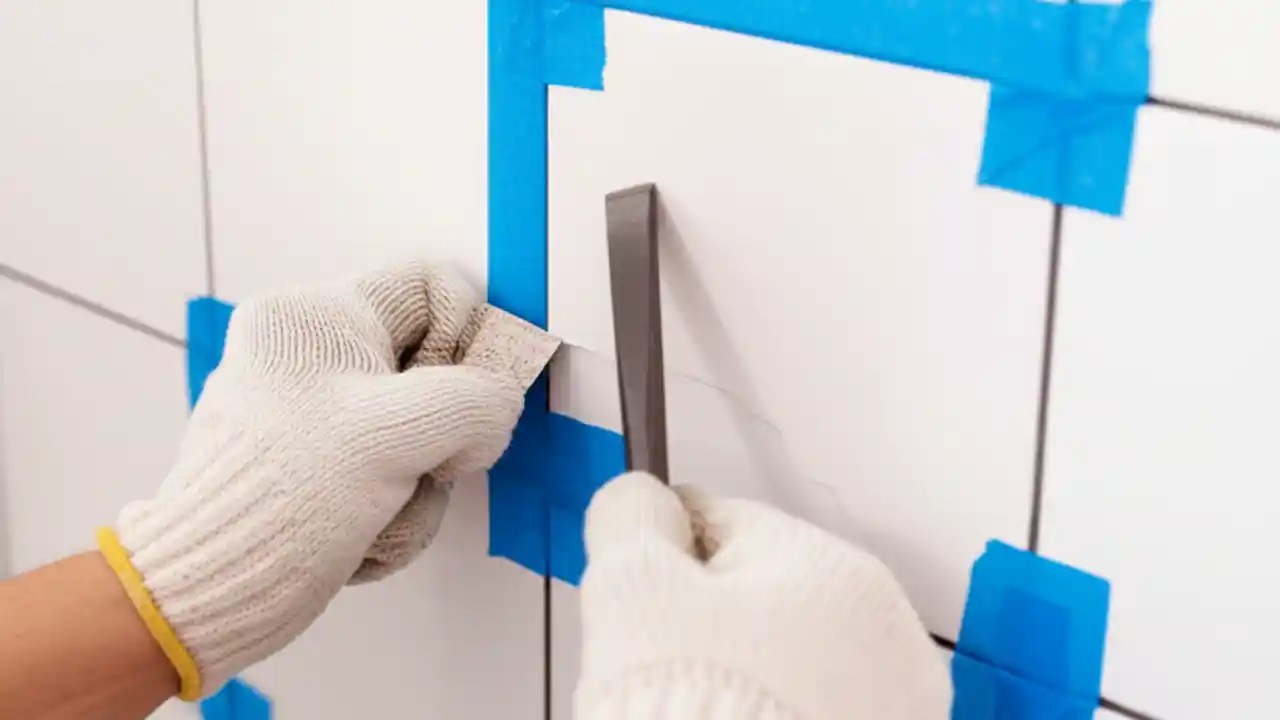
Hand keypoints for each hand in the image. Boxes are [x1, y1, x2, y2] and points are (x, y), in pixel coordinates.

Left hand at [100, 262, 527, 698]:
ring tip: (378, 512)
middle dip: (443, 435)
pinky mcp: (324, 465)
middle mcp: (314, 354)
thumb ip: (475, 402)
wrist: (211, 593)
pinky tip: (361, 534)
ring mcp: (320, 412)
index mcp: (316, 318)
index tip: (455, 392)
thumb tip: (500, 401)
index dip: (464, 333)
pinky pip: (397, 473)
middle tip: (418, 465)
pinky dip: (395, 512)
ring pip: (424, 432)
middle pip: (436, 369)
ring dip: (418, 487)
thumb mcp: (397, 435)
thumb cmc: (281, 498)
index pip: (430, 285)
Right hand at [577, 473, 951, 719]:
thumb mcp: (633, 592)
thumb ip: (630, 519)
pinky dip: (781, 716)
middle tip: (672, 672)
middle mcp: (890, 631)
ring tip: (707, 716)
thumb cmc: (695, 717)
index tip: (642, 606)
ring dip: (748, 673)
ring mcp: (899, 704)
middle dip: (709, 625)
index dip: (666, 563)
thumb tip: (638, 500)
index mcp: (834, 567)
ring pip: (792, 656)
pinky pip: (816, 709)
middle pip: (764, 593)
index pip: (726, 523)